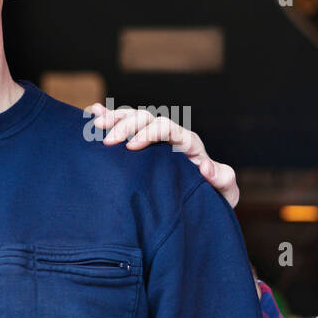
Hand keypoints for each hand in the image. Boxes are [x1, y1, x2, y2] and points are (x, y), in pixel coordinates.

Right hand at [88, 102, 239, 207]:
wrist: (204, 204)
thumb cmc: (214, 198)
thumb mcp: (225, 192)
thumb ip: (222, 178)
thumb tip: (204, 166)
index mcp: (188, 144)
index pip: (167, 128)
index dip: (149, 133)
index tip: (131, 147)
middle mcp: (170, 137)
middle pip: (146, 119)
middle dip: (126, 126)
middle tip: (108, 141)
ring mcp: (155, 140)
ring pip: (133, 118)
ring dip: (114, 119)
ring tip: (96, 124)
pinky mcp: (142, 147)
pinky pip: (125, 126)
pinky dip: (109, 117)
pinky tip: (93, 112)